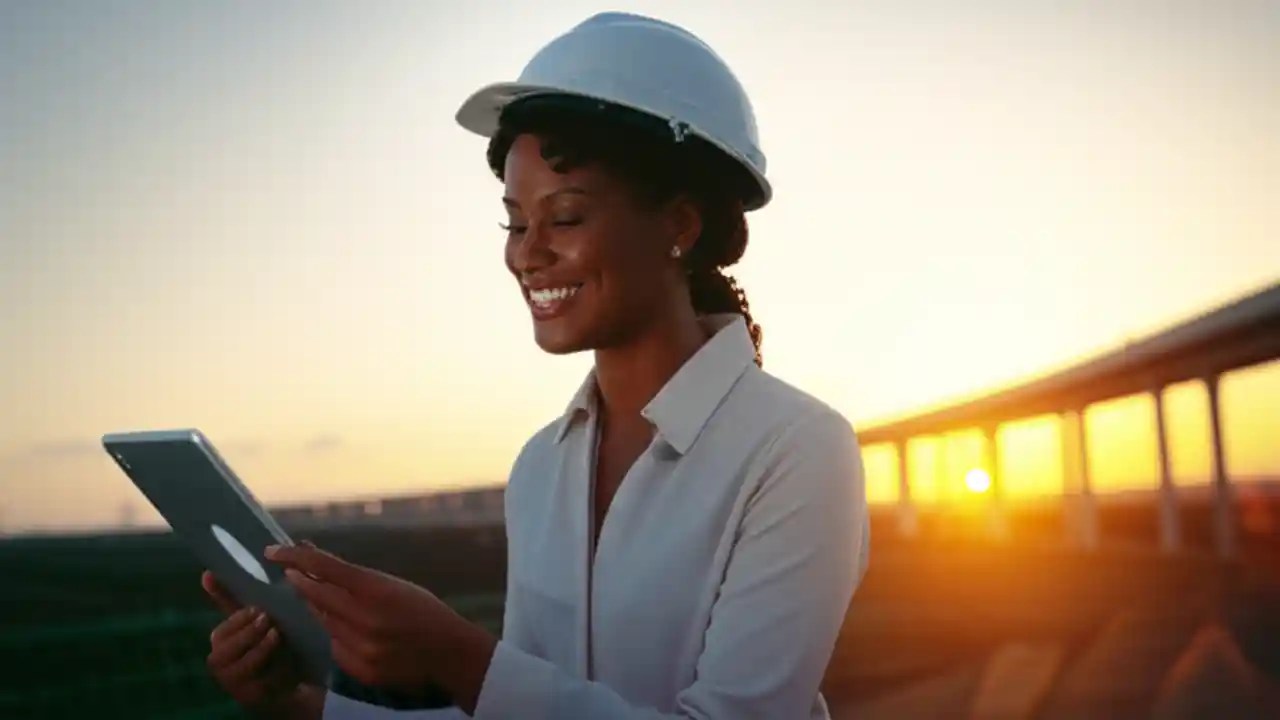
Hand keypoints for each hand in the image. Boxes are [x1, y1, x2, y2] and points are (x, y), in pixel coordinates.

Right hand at [202, 571, 314, 715]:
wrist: (288, 681)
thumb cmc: (268, 644)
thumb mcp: (255, 619)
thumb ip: (235, 596)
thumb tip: (210, 571)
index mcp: (220, 641)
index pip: (222, 629)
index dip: (238, 618)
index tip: (256, 609)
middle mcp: (219, 663)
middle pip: (225, 648)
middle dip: (248, 632)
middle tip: (269, 620)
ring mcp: (232, 683)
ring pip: (241, 666)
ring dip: (260, 649)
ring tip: (276, 635)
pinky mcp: (250, 698)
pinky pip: (259, 685)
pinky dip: (274, 671)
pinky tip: (286, 661)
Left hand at [264, 543, 495, 709]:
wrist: (448, 653)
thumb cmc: (422, 611)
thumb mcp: (392, 585)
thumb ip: (355, 579)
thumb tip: (317, 564)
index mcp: (376, 589)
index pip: (324, 568)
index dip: (293, 557)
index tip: (272, 551)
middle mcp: (364, 619)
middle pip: (315, 595)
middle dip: (299, 581)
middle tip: (289, 571)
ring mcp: (360, 648)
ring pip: (324, 623)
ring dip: (322, 610)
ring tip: (338, 603)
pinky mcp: (359, 669)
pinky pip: (335, 646)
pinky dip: (338, 636)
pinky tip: (357, 633)